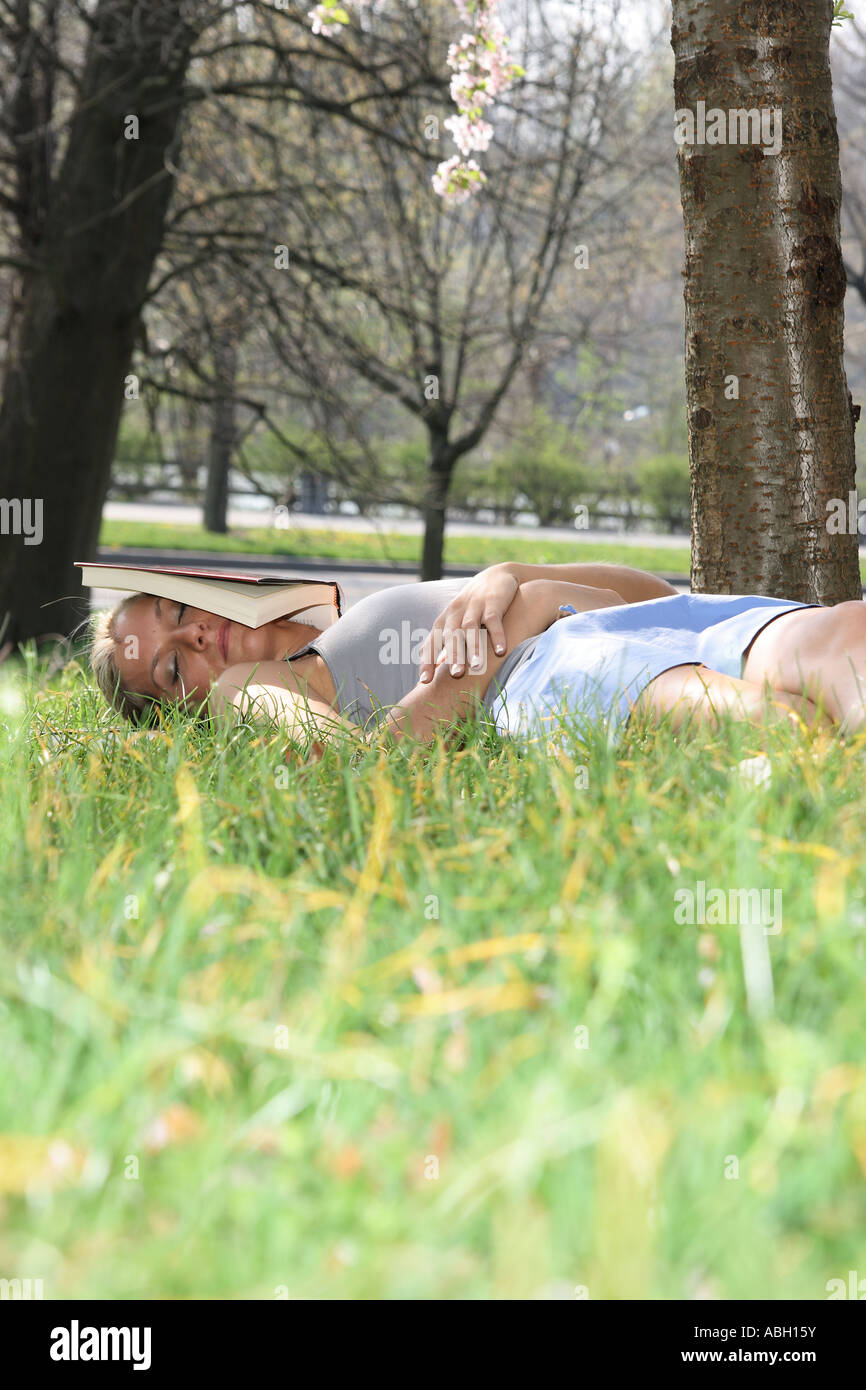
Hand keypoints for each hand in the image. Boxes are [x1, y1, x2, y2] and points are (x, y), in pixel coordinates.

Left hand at [418, 564, 518, 681]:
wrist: (496, 576)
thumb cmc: (473, 608)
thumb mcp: (456, 623)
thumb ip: (445, 645)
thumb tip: (435, 671)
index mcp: (444, 621)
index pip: (432, 642)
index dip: (428, 661)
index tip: (425, 681)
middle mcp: (456, 614)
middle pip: (451, 636)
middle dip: (453, 655)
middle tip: (456, 675)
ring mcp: (474, 607)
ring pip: (470, 628)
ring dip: (473, 646)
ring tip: (477, 665)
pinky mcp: (493, 603)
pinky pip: (493, 620)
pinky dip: (497, 635)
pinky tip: (501, 651)